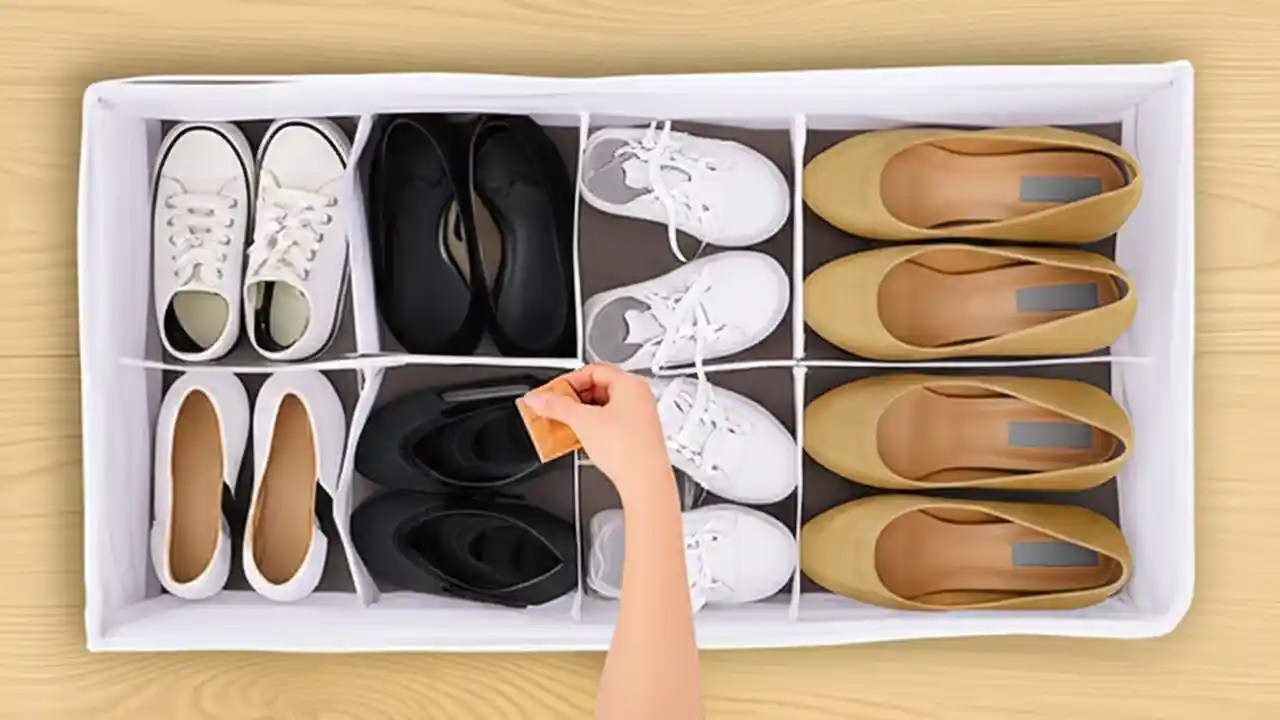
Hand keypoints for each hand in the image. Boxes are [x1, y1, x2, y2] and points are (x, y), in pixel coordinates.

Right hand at [521, 364, 673, 505]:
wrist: (646, 483)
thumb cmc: (629, 451)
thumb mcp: (584, 423)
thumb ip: (556, 407)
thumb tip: (538, 399)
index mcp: (630, 384)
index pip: (592, 370)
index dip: (568, 381)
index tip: (551, 392)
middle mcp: (638, 396)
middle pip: (597, 386)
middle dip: (573, 398)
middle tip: (554, 407)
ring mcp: (640, 414)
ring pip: (603, 405)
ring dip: (581, 412)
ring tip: (564, 423)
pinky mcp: (637, 432)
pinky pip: (610, 420)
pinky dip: (593, 424)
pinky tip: (580, 435)